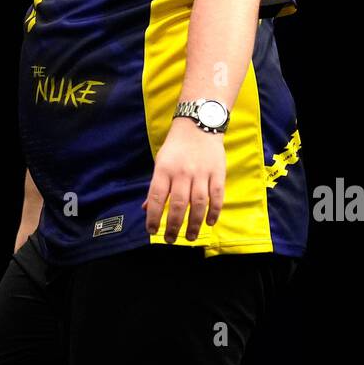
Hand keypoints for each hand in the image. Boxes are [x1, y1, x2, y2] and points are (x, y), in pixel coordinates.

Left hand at [142, 118, 226, 242]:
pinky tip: (210, 222)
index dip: (153, 216)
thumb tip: (146, 209)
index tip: (152, 231)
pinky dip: (214, 211)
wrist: (199, 124)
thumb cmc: (176, 146)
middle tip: (171, 240)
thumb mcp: (160, 162)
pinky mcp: (217, 172)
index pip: (156, 197)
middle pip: (178, 204)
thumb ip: (156, 187)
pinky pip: (217, 196)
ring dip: (194, 224)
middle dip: (174, 226)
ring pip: (198, 203)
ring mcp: (201, 173)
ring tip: (191, 237)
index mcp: (164, 169)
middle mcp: (182, 172)